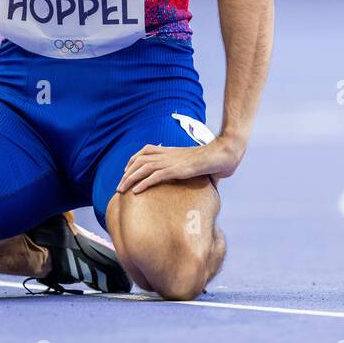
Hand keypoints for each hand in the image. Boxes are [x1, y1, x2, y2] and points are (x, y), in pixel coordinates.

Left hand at [116, 137, 241, 194]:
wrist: (224, 153)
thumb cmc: (217, 160)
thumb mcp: (202, 165)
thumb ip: (198, 173)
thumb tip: (208, 185)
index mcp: (173, 151)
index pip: (146, 151)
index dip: (134, 159)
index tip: (127, 170)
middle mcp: (169, 155)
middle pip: (140, 159)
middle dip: (127, 172)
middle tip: (119, 185)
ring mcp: (172, 162)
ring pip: (143, 168)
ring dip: (130, 179)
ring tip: (121, 190)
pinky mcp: (176, 170)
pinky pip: (154, 176)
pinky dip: (143, 183)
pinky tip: (135, 192)